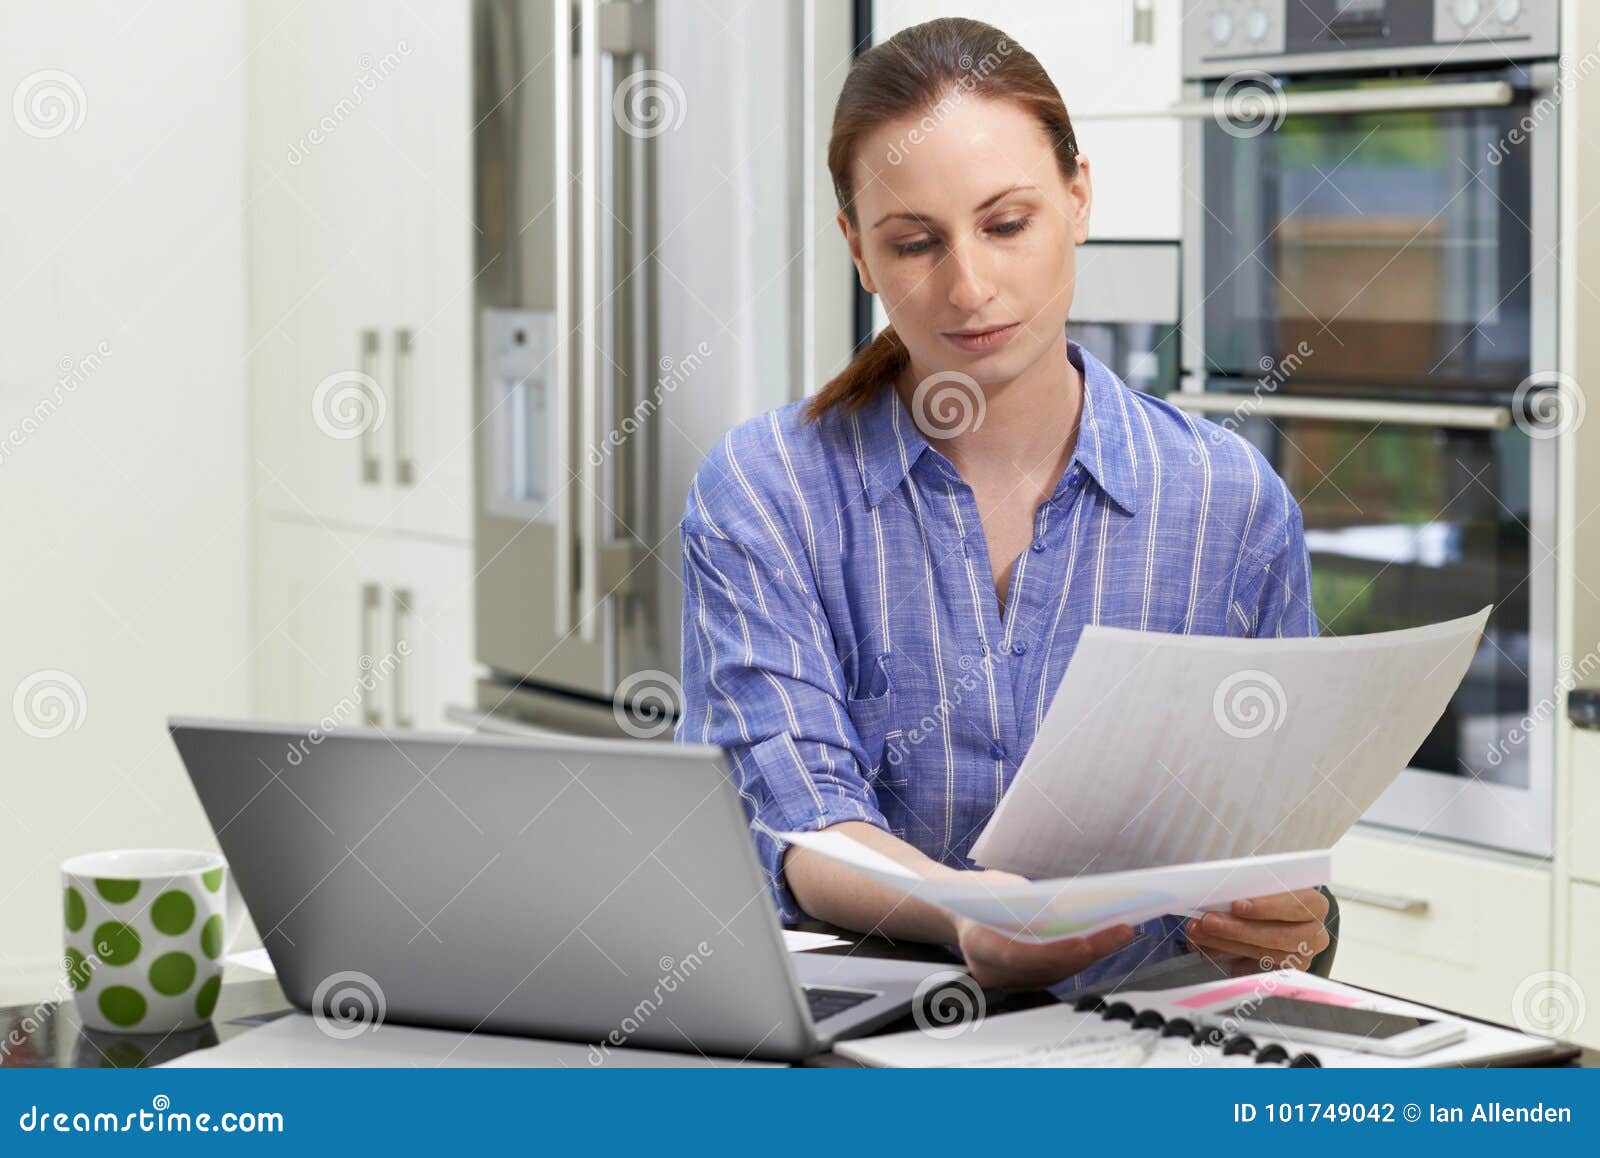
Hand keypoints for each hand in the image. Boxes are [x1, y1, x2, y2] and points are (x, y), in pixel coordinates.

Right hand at [950, 869, 1139, 990]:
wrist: (954, 907)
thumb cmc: (978, 892)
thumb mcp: (1002, 886)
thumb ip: (1028, 905)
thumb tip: (1064, 916)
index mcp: (977, 942)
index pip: (1019, 955)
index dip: (1055, 952)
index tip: (1087, 941)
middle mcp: (989, 970)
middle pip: (1046, 968)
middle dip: (1087, 951)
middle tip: (1121, 931)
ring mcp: (1003, 981)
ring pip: (1054, 974)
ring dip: (1088, 956)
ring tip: (1118, 933)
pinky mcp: (1017, 982)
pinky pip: (1052, 973)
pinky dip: (1076, 958)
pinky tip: (1099, 942)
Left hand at [1184, 887, 1329, 971]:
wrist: (1288, 919)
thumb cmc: (1274, 895)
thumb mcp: (1268, 884)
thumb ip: (1252, 888)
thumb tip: (1219, 895)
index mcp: (1315, 905)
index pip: (1293, 906)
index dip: (1265, 907)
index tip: (1237, 906)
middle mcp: (1314, 935)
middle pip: (1276, 936)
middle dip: (1237, 929)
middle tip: (1208, 921)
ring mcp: (1301, 959)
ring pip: (1262, 955)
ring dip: (1226, 944)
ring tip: (1199, 933)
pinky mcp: (1284, 975)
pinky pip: (1255, 971)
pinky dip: (1227, 960)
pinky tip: (1207, 950)